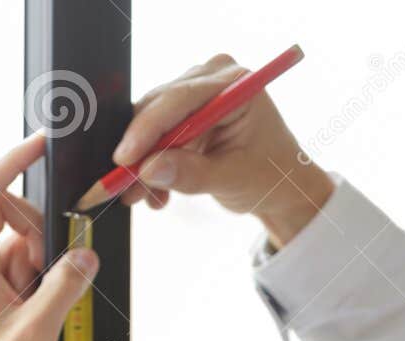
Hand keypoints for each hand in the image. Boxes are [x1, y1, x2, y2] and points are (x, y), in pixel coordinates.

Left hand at [0, 133, 97, 340]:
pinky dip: (25, 291)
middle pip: (6, 221)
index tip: (39, 147)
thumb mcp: (37, 331)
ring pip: (9, 253)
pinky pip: (4, 278)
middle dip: (38, 240)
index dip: (12, 161)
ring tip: (36, 318)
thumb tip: (84, 254)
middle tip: (51, 282)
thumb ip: (64, 285)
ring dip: (34, 274)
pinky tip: (30, 325)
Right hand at [113, 54, 335, 246]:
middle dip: (140, 152)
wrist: (281, 184)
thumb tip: (149, 169)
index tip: (124, 159)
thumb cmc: (270, 176)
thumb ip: (192, 174)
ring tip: (142, 198)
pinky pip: (155, 135)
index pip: (179, 99)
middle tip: (124, 188)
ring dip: (143, 164)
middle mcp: (212, 78)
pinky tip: (156, 193)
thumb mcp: (233, 179)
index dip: (147, 129)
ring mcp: (197, 93)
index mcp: (235, 85)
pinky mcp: (185, 112)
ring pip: (151, 124)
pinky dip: (151, 165)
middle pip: (158, 108)